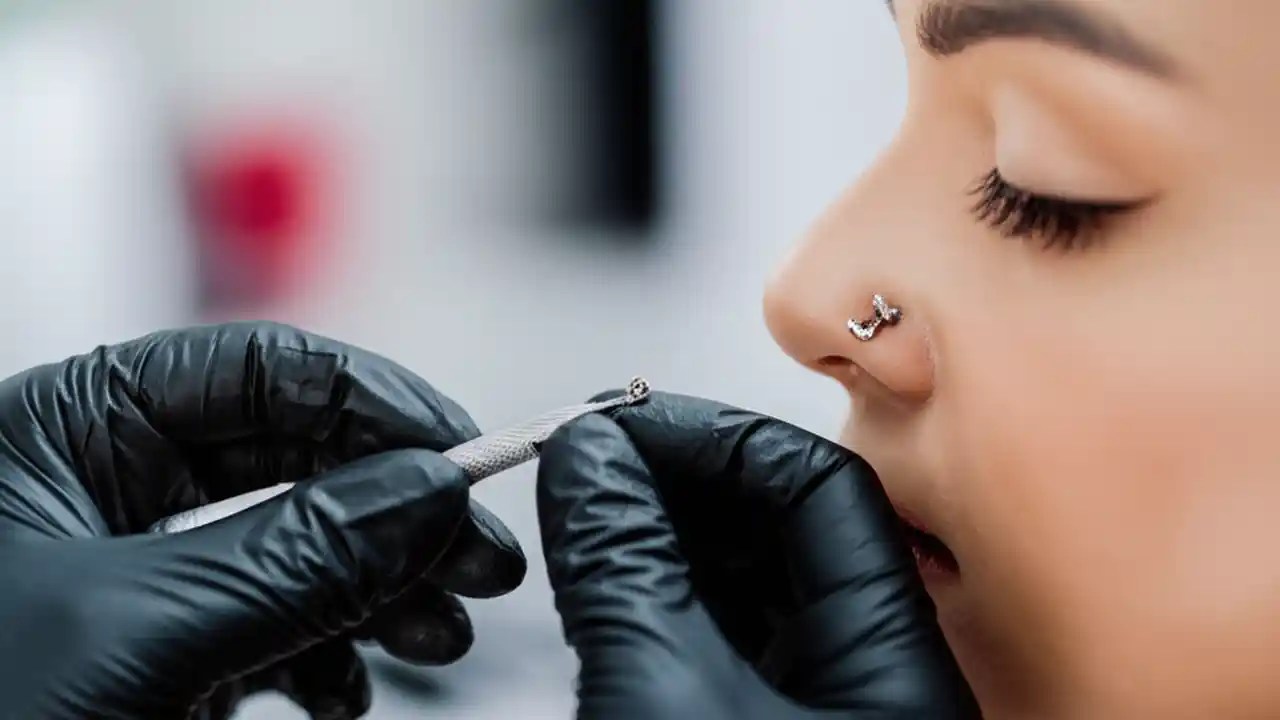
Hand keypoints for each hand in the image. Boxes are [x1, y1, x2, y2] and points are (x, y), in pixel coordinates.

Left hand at [0, 322, 525, 718]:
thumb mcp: (141, 640)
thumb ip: (297, 558)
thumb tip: (430, 489)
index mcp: (62, 434)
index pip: (252, 368)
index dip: (373, 400)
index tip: (463, 454)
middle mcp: (102, 487)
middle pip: (294, 458)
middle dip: (394, 511)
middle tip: (480, 561)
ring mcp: (136, 572)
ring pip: (298, 543)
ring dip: (382, 588)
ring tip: (438, 634)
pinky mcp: (159, 647)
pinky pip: (273, 619)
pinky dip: (332, 651)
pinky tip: (351, 693)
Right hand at [537, 392, 979, 718]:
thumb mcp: (658, 695)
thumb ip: (621, 567)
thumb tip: (588, 457)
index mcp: (895, 668)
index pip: (820, 484)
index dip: (715, 436)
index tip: (625, 422)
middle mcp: (876, 686)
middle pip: (789, 529)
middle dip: (684, 483)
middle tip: (597, 463)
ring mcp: (828, 715)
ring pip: (756, 590)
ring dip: (670, 542)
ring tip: (593, 518)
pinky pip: (731, 646)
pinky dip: (670, 605)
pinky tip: (614, 588)